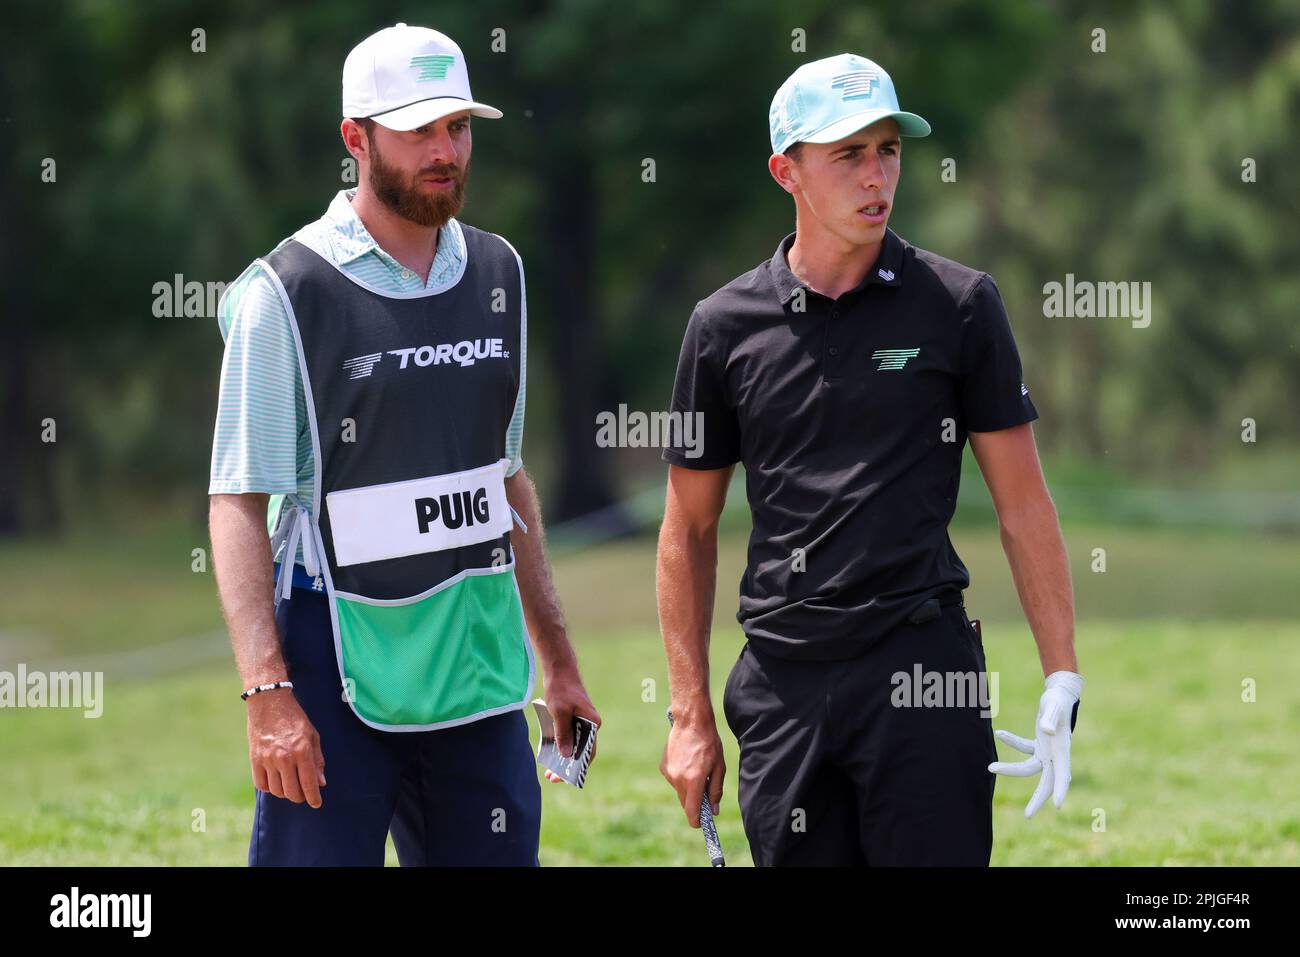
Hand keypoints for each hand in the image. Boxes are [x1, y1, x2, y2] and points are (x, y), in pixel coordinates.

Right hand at [246, 686, 325, 807]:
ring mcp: (268, 759)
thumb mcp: (312, 735)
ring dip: (285, 793)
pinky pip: (261, 784)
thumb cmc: (294, 718)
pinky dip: (269, 788)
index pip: (308, 783)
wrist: (269, 702)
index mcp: (302, 751)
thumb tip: (321, 783)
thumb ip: (317, 760)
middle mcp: (284, 758)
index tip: (316, 804)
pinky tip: (275, 781)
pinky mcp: (254, 759)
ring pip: (276, 791)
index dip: (313, 797)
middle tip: (303, 794)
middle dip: (300, 797)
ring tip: (289, 785)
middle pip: (292, 792)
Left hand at [539, 658, 600, 782]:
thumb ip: (563, 734)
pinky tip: (549, 754)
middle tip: (550, 777)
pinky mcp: (573, 719)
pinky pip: (568, 737)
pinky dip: (560, 746)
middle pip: (580, 751)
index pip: (587, 752)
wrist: (560, 670)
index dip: (575, 767)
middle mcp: (589, 725)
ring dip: (562, 758)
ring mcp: (582, 722)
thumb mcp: (560, 712)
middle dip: (566, 766)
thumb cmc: (561, 689)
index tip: (561, 777)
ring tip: (548, 770)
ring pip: (573, 745)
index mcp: (592, 723)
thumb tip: (566, 756)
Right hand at [660, 705, 725, 826]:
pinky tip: (686, 762)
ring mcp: (669, 773)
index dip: (697, 821)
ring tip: (696, 768)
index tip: (701, 823)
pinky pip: (673, 779)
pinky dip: (680, 777)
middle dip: (695, 803)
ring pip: (679, 791)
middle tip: (704, 791)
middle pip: (685, 802)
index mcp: (694, 780)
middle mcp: (678, 779)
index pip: (692, 811)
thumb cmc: (709, 743)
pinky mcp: (663, 767)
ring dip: (687, 787)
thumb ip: (716, 790)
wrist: (691, 722)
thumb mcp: (719, 767)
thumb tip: (714, 810)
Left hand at [988, 671, 1083, 817]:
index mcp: (1062, 749)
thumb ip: (1050, 718)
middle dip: (1038, 799)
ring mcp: (1048, 751)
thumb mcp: (1054, 706)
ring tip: (991, 768)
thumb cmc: (1058, 700)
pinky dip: (1012, 743)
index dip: (1060, 790)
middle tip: (1028, 816)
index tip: (1057, 806)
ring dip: (1011, 770)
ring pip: (1031, 769)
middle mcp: (1056, 754)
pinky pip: (1025, 749)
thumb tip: (1046, 731)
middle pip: (1048, 782)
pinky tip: (999, 733)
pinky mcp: (1040, 744)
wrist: (1061, 693)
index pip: (1062, 774)